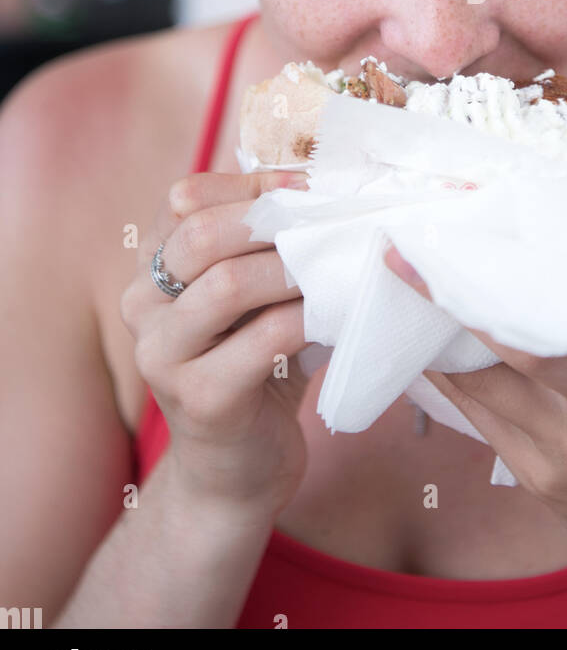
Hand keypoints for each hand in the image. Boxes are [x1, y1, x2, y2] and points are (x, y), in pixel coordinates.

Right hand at [121, 171, 312, 525]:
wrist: (236, 470)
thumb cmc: (255, 365)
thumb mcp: (251, 295)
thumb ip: (262, 243)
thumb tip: (320, 179)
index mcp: (150, 268)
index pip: (186, 198)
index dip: (250, 183)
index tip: (309, 185)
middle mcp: (142, 306)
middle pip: (201, 234)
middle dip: (274, 219)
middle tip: (331, 220)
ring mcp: (163, 356)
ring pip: (229, 283)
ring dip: (296, 267)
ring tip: (341, 262)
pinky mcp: (200, 399)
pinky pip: (266, 339)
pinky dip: (311, 317)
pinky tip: (339, 313)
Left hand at [383, 244, 566, 588]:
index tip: (518, 228)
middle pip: (528, 343)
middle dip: (468, 296)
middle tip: (424, 250)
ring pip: (489, 380)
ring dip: (444, 335)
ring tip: (409, 288)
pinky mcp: (542, 477)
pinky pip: (483, 418)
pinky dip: (454, 378)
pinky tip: (429, 348)